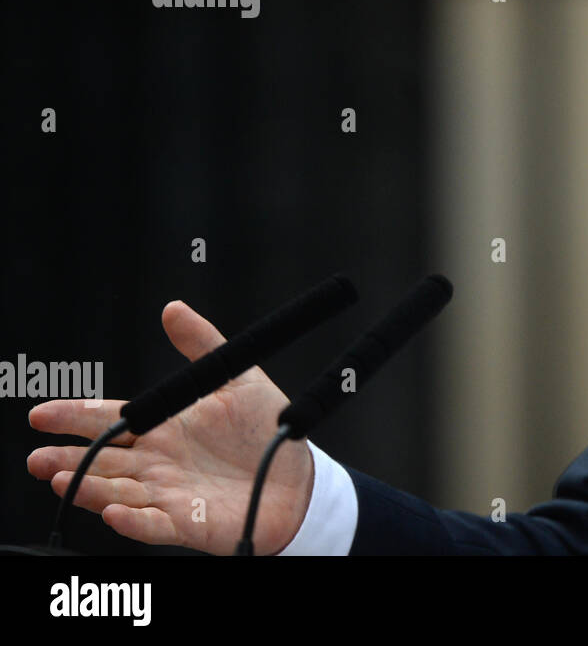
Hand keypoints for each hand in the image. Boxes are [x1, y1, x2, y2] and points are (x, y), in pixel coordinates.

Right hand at [27, 300, 313, 554]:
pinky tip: (113, 513)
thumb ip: (202, 345)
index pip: (110, 421)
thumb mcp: (237, 379)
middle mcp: (159, 464)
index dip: (74, 417)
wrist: (300, 475)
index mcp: (164, 429)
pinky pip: (154, 525)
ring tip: (62, 480)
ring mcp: (170, 495)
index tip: (41, 414)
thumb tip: (174, 310)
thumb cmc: (265, 431)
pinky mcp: (189, 524)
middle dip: (67, 460)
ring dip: (90, 489)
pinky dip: (132, 521)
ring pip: (118, 493)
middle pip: (102, 462)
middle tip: (39, 458)